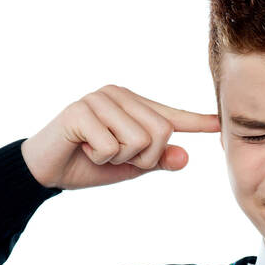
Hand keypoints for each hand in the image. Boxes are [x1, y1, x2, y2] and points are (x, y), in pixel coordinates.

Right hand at [21, 85, 220, 189]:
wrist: (45, 170)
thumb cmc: (89, 164)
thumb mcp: (129, 166)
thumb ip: (157, 161)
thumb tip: (186, 157)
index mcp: (133, 104)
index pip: (171, 115)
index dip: (196, 121)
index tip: (219, 124)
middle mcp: (119, 94)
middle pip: (160, 133)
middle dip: (142, 158)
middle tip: (115, 157)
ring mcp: (99, 99)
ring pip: (138, 140)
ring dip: (118, 158)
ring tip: (96, 150)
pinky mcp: (79, 110)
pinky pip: (111, 146)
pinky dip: (99, 157)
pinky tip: (82, 148)